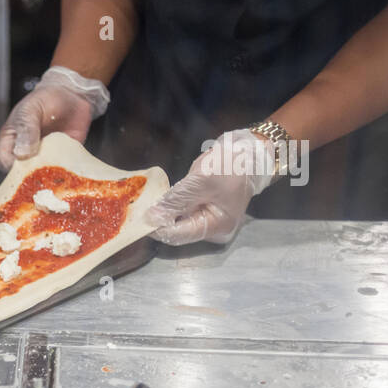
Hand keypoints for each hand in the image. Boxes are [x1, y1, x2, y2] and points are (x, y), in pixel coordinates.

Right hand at [0, 66, 108, 170]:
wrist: (72, 95)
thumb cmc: (45, 99)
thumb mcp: (31, 110)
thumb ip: (26, 129)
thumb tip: (22, 152)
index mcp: (10, 142)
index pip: (5, 162)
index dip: (13, 168)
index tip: (26, 167)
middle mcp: (26, 154)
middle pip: (23, 175)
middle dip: (33, 177)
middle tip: (44, 172)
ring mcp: (44, 160)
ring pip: (43, 177)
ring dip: (50, 178)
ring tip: (58, 172)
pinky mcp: (62, 162)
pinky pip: (62, 174)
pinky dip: (66, 176)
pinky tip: (70, 171)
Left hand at [146, 129, 278, 244]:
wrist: (248, 152)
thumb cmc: (230, 166)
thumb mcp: (200, 181)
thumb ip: (175, 201)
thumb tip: (151, 217)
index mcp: (216, 226)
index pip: (179, 235)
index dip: (157, 228)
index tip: (139, 219)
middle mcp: (212, 230)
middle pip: (178, 232)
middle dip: (159, 221)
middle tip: (138, 210)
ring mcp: (209, 221)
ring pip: (178, 223)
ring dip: (163, 214)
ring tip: (146, 204)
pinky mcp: (204, 211)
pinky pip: (182, 214)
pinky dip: (171, 208)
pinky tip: (160, 201)